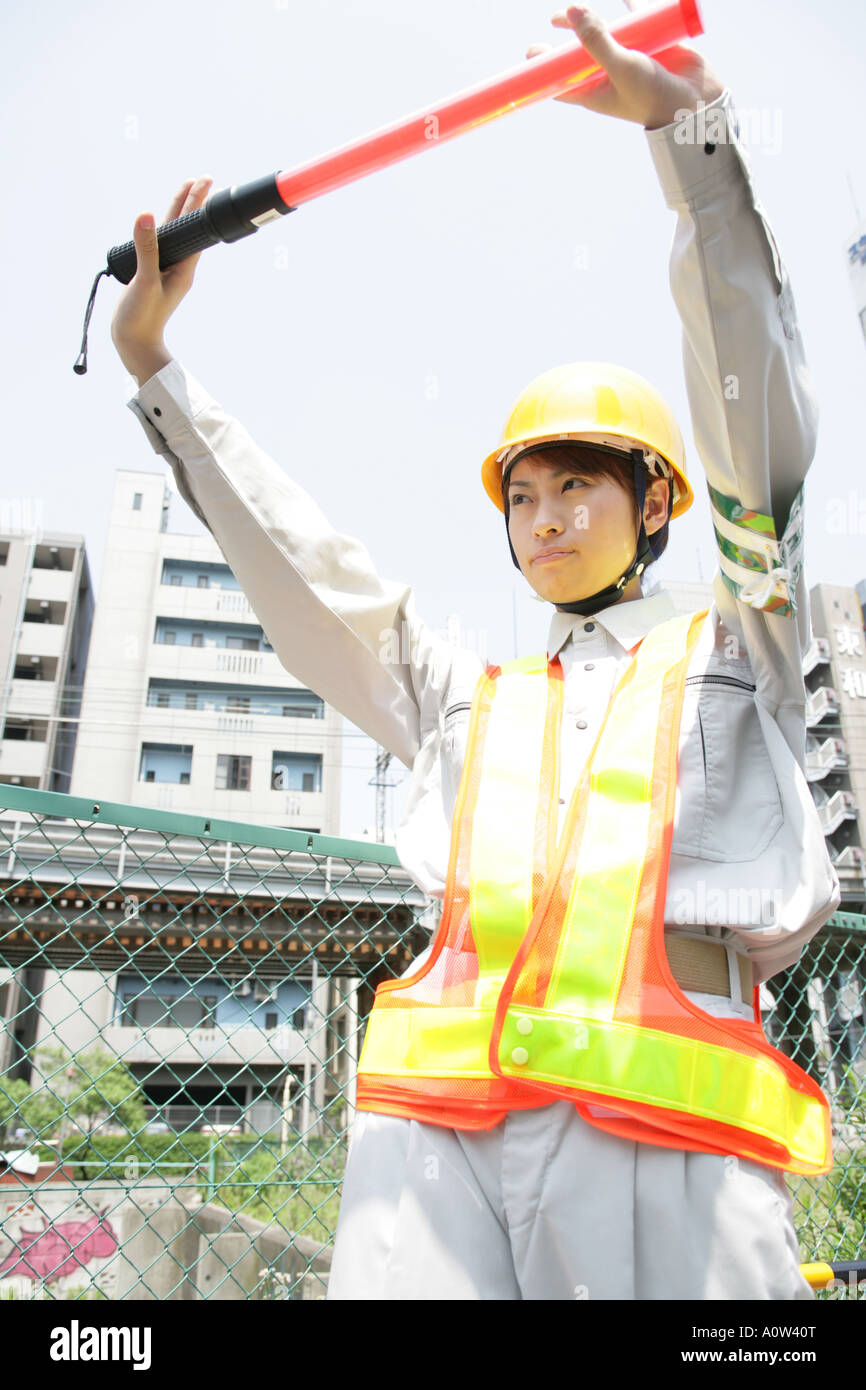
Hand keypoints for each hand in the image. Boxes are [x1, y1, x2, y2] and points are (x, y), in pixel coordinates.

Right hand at [111, 175, 214, 383]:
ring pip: (172, 235)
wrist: (133, 343)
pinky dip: (158, 229)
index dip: (196, 203)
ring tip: (184, 192)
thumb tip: (147, 216)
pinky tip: (157, 224)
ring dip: (176, 213)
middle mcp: (178, 268)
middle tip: (201, 178)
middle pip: (186, 228)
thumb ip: (146, 248)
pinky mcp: (152, 275)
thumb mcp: (144, 281)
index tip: (203, 182)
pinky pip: (157, 246)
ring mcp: (166, 271)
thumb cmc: (142, 317)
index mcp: (183, 269)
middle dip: (191, 202)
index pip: (193, 229)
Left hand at [527, 3, 723, 130]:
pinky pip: (638, 18)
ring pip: (609, 32)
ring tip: (578, 6)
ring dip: (595, 18)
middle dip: (569, 35)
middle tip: (555, 19)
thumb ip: (595, 39)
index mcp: (595, 91)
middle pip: (582, 52)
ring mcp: (631, 56)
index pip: (562, 81)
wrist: (697, 100)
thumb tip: (570, 10)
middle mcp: (610, 73)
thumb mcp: (619, 67)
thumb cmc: (652, 94)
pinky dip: (630, 4)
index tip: (531, 52)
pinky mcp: (652, 42)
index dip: (545, 68)